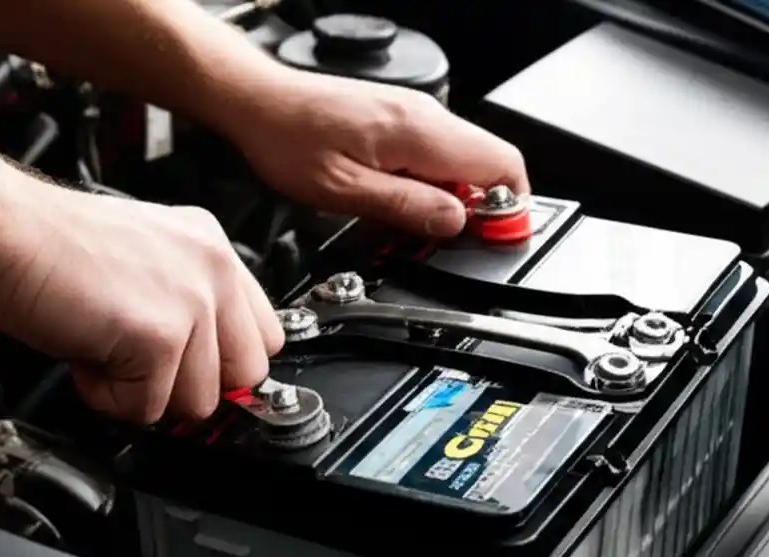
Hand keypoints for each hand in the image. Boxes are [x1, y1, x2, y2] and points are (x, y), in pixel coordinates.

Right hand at [0, 179, 283, 423]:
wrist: (3, 229)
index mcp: (213, 249)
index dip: (223, 363)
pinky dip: (109, 397)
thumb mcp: (144, 257)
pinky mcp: (160, 337)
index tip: (189, 369)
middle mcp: (213, 271)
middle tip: (139, 367)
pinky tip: (86, 358)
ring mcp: (192, 304)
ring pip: (198, 401)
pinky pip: (148, 407)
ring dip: (144, 394)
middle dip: (190, 386)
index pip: (264, 334)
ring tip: (104, 354)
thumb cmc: (49, 242)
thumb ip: (184, 299)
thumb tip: (201, 360)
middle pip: (246, 375)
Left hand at [226, 69, 529, 236]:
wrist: (260, 102)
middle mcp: (426, 116)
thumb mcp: (345, 191)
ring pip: (463, 164)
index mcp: (419, 133)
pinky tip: (394, 202)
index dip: (508, 208)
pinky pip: (437, 157)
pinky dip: (428, 186)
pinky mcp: (402, 119)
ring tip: (406, 224)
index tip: (493, 238)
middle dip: (477, 210)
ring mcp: (416, 115)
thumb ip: (406, 208)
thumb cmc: (289, 140)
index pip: (501, 165)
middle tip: (440, 241)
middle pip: (488, 166)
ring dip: (447, 200)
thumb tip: (455, 223)